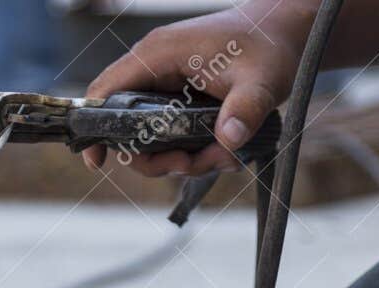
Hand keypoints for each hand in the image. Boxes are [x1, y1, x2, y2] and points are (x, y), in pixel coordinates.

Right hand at [82, 4, 309, 177]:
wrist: (283, 31)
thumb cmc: (268, 45)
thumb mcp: (261, 80)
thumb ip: (245, 109)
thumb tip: (229, 140)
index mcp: (159, 54)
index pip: (106, 92)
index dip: (95, 128)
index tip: (97, 163)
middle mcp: (155, 69)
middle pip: (128, 129)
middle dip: (158, 158)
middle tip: (192, 164)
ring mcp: (165, 85)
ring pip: (152, 139)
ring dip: (184, 160)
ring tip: (223, 156)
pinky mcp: (179, 99)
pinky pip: (171, 135)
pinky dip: (194, 152)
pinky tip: (224, 150)